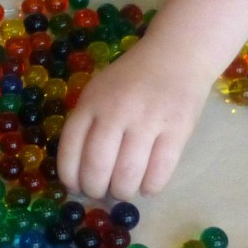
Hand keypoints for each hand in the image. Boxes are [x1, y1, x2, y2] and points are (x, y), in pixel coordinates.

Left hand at [57, 36, 212, 199]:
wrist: (177, 54)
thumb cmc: (133, 78)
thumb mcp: (99, 91)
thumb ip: (87, 122)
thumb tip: (79, 172)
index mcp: (91, 102)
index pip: (70, 150)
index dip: (70, 178)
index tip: (76, 188)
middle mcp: (116, 111)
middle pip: (97, 168)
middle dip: (96, 190)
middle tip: (102, 193)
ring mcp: (148, 120)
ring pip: (127, 175)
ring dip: (123, 192)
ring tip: (124, 190)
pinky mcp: (177, 130)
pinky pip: (159, 173)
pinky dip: (150, 188)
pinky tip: (147, 186)